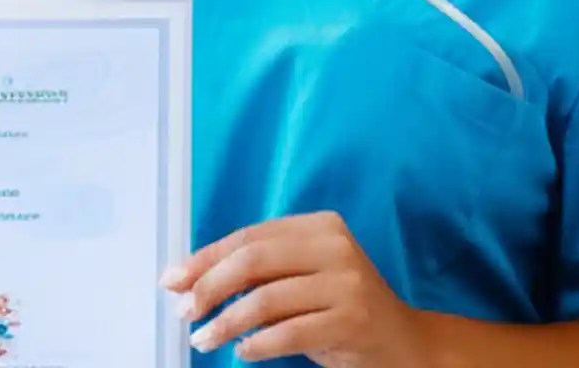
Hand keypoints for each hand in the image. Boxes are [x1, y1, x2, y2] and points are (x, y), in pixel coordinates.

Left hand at [161, 212, 429, 366]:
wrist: (406, 345)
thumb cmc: (339, 311)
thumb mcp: (298, 281)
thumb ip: (253, 274)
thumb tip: (184, 280)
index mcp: (319, 226)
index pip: (247, 237)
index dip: (204, 259)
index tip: (172, 281)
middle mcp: (335, 247)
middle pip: (252, 260)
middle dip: (208, 287)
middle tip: (185, 312)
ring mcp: (347, 283)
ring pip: (265, 299)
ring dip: (225, 323)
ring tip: (204, 339)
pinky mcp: (353, 319)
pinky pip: (289, 332)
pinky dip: (256, 344)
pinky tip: (242, 351)